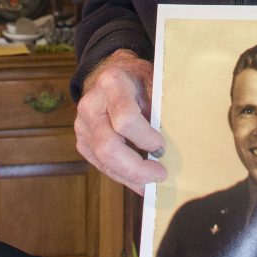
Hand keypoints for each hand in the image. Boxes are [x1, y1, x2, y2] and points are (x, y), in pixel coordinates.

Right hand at [74, 49, 165, 195]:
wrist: (108, 73)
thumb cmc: (137, 78)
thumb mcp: (153, 81)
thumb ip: (159, 107)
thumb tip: (174, 141)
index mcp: (111, 84)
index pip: (125, 119)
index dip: (145, 138)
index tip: (161, 147)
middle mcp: (91, 105)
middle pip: (108, 147)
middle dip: (136, 168)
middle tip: (159, 175)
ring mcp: (82, 125)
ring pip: (102, 160)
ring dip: (129, 176)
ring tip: (151, 183)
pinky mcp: (82, 141)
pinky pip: (100, 165)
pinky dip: (121, 175)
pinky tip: (139, 181)